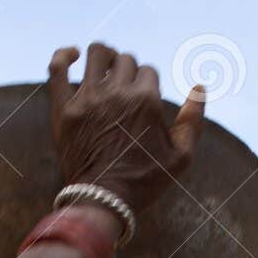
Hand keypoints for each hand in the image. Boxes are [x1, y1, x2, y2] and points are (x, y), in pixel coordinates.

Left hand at [48, 42, 204, 220]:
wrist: (103, 203)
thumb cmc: (144, 183)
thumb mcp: (181, 158)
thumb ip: (193, 121)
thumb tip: (200, 86)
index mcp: (146, 101)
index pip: (148, 71)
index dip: (147, 85)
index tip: (142, 103)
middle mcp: (117, 94)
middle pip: (125, 61)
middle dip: (128, 72)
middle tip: (125, 92)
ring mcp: (88, 99)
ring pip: (97, 54)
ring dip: (104, 57)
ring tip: (105, 70)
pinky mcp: (64, 109)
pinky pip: (58, 68)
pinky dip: (64, 56)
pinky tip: (72, 56)